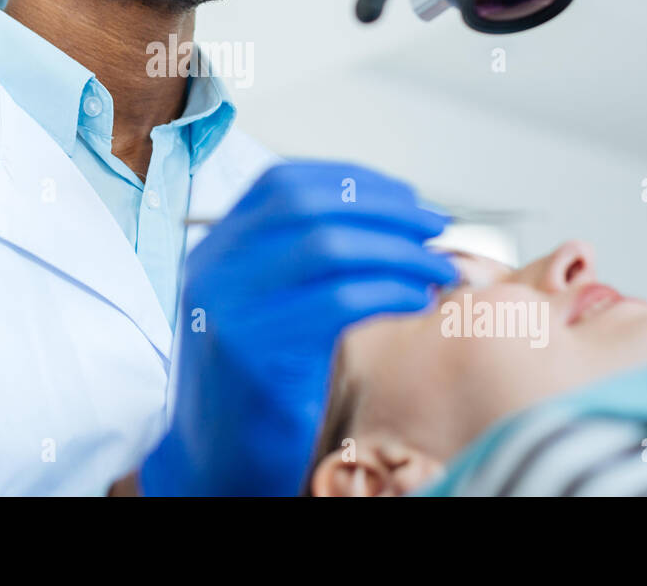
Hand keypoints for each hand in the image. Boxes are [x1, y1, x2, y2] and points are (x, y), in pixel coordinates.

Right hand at [138, 160, 456, 495]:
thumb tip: (389, 217)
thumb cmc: (256, 389)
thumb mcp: (264, 309)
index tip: (403, 197)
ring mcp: (230, 310)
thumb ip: (299, 262)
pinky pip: (339, 302)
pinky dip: (391, 291)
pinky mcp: (256, 355)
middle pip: (307, 205)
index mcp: (215, 253)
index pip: (282, 183)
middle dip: (383, 208)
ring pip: (327, 247)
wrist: (211, 465)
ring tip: (435, 266)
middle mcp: (214, 272)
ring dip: (397, 250)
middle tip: (432, 226)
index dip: (351, 180)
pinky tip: (417, 300)